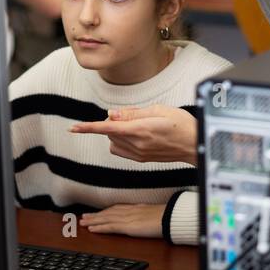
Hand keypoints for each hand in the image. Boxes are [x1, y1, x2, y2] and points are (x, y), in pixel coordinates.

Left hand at [69, 105, 198, 164]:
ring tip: (139, 126)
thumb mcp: (158, 110)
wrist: (196, 144)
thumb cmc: (182, 124)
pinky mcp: (141, 159)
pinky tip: (136, 136)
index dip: (88, 127)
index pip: (107, 128)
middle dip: (113, 122)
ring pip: (113, 142)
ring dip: (116, 132)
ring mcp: (139, 154)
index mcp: (140, 130)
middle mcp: (137, 144)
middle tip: (133, 115)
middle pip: (110, 132)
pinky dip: (121, 141)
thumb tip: (111, 114)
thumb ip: (132, 113)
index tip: (73, 127)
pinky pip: (120, 150)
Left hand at [81, 203, 165, 237]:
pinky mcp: (127, 226)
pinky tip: (92, 229)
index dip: (105, 211)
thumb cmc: (166, 217)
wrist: (170, 218)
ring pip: (106, 219)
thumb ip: (146, 215)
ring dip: (93, 221)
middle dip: (95, 215)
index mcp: (136, 208)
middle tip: (83, 217)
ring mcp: (127, 218)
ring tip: (83, 223)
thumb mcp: (154, 214)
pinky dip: (100, 228)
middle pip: (108, 213)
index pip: (116, 209)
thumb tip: (144, 218)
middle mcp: (129, 211)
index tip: (97, 212)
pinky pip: (110, 227)